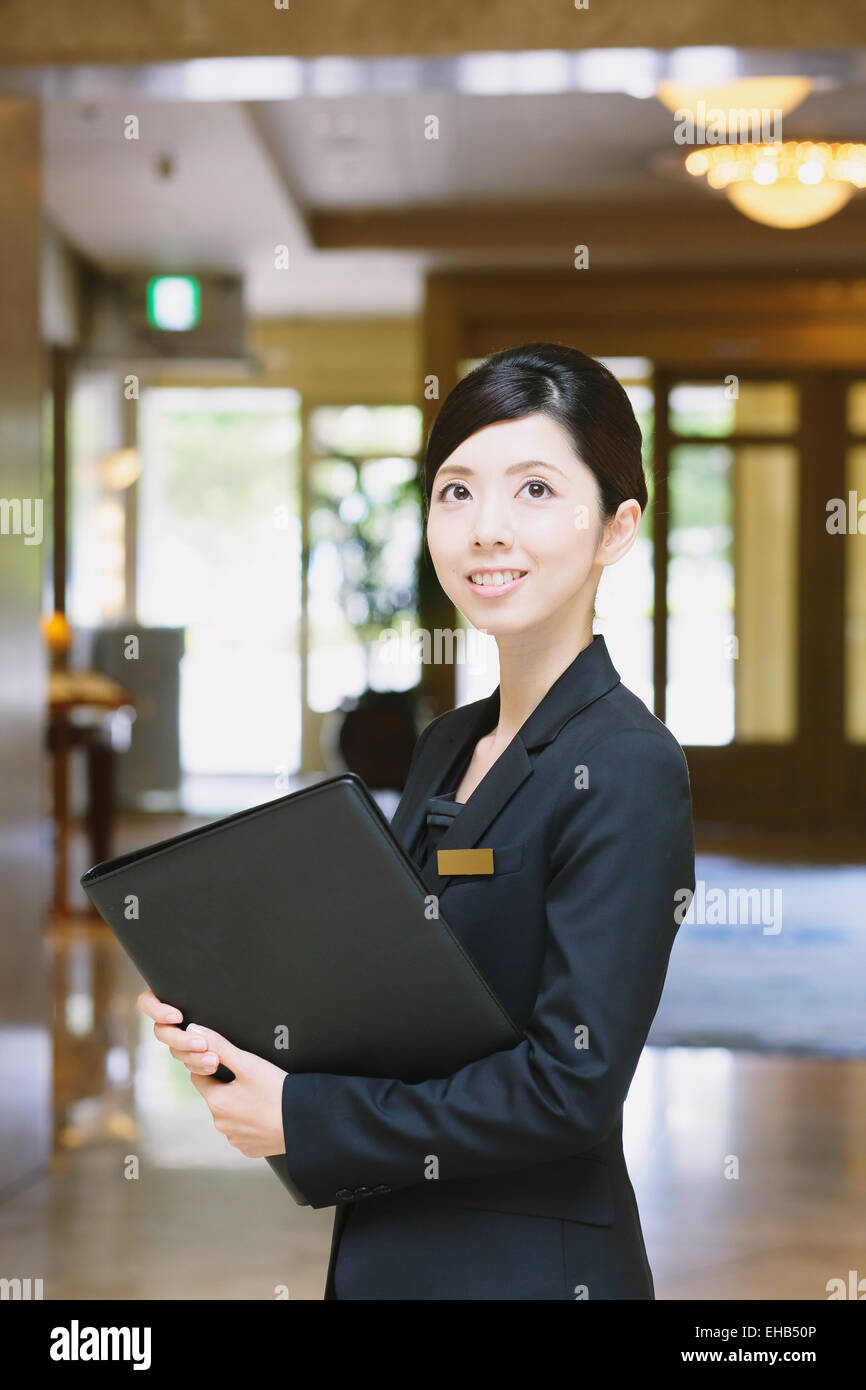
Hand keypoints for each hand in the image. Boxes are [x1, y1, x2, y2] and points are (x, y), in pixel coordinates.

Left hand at [136, 989, 287, 1157]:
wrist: (305, 1123)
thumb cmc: (277, 1092)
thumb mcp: (248, 1063)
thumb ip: (220, 1046)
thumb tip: (195, 1031)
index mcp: (216, 1102)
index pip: (199, 1076)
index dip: (210, 1065)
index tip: (224, 1060)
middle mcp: (221, 1124)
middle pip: (215, 1096)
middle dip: (227, 1085)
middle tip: (250, 1076)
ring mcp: (235, 1138)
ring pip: (230, 1114)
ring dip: (238, 1105)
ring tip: (261, 1095)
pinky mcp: (249, 1148)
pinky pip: (244, 1130)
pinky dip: (251, 1121)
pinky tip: (266, 1113)